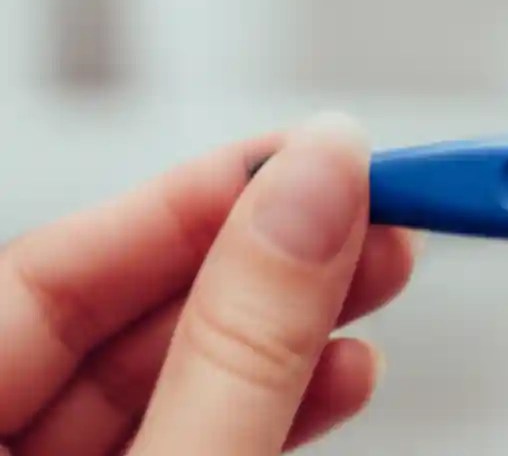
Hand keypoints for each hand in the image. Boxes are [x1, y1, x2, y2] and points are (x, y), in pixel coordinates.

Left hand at [0, 113, 418, 454]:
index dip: (192, 200)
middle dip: (264, 256)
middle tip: (376, 198)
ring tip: (387, 268)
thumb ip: (240, 352)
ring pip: (172, 384)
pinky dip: (277, 406)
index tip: (316, 153)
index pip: (49, 273)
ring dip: (292, 327)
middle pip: (121, 320)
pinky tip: (348, 369)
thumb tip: (313, 197)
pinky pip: (201, 444)